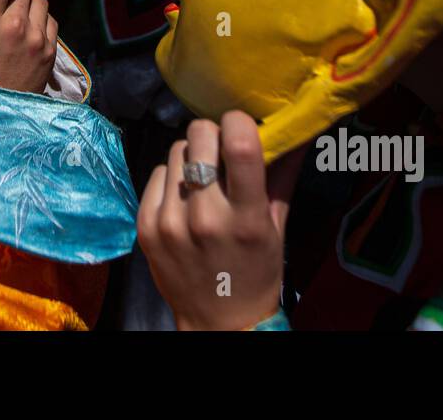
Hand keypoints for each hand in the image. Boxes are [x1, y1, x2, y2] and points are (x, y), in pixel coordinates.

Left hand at [137, 110, 302, 329]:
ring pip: (176, 151)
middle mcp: (205, 218)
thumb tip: (297, 130)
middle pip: (199, 136)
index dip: (238, 121)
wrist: (217, 321)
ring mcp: (169, 222)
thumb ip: (283, 176)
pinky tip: (185, 198)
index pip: (239, 146)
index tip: (241, 124)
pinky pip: (157, 172)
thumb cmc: (255, 272)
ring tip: (204, 180)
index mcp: (245, 219)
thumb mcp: (277, 227)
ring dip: (192, 156)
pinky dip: (172, 177)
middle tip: (221, 154)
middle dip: (212, 135)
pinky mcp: (144, 226)